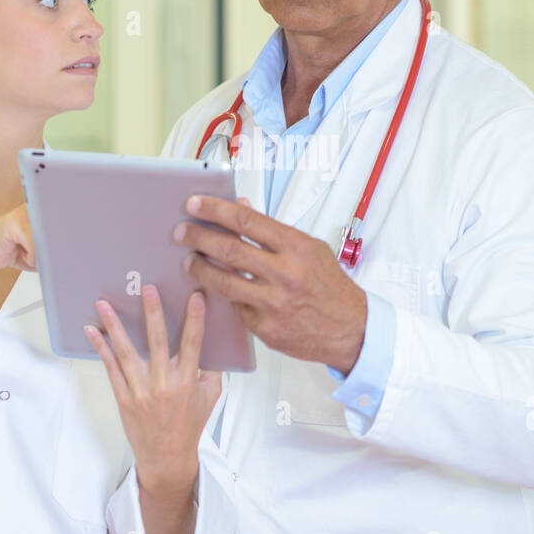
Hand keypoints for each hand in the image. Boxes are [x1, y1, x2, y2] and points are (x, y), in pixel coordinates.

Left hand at [85, 286, 220, 496]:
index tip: (195, 297)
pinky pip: (110, 368)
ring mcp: (140, 391)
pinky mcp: (124, 397)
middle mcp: (163, 384)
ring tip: (103, 304)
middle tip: (147, 289)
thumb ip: (211, 369)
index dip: (195, 319)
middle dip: (152, 313)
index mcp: (188, 382)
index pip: (194, 344)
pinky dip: (101, 348)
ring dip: (114, 326)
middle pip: (158, 342)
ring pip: (126, 352)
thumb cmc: (190, 424)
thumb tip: (211, 340)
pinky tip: (93, 331)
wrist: (166, 456)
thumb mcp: (211, 396)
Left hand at [173, 195, 367, 372]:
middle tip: (181, 231)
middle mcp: (284, 274)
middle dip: (198, 237)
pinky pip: (235, 307)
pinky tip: (218, 288)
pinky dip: (226, 296)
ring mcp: (273, 303)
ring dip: (200, 268)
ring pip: (223, 281)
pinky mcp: (265, 328)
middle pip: (228, 249)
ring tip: (189, 260)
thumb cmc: (332, 287)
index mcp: (296, 248)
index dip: (215, 210)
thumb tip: (240, 207)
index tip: (194, 203)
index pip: (246, 221)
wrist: (353, 330)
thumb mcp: (311, 249)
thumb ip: (274, 231)